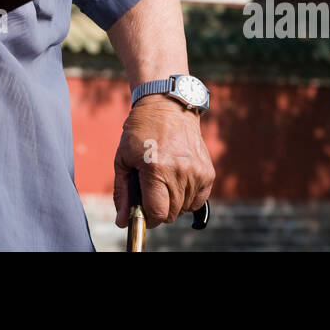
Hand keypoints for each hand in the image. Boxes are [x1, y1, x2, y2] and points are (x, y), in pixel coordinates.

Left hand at [113, 96, 213, 228]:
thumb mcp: (123, 158)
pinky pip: (198, 200)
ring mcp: (197, 172)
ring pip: (184, 209)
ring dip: (173, 203)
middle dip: (158, 209)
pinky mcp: (208, 172)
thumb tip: (122, 222)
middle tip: (151, 192)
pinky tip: (177, 181)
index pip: (157, 213)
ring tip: (163, 181)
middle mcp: (180, 171)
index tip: (142, 211)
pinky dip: (187, 198)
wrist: (168, 107)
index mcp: (156, 168)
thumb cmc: (140, 131)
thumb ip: (122, 192)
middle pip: (171, 214)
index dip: (147, 218)